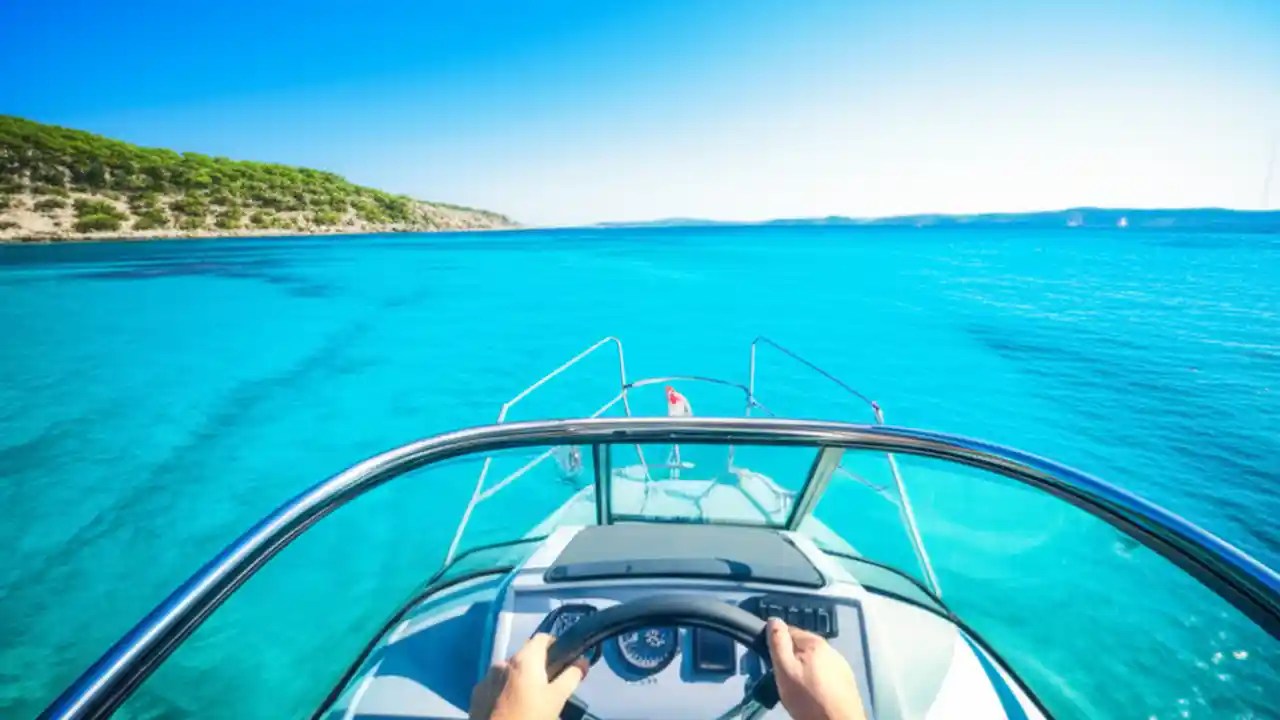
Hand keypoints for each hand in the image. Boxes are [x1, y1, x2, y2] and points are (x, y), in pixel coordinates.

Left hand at [469, 633, 588, 719]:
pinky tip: (510, 706)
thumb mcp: (557, 699)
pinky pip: (495, 684)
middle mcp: (502, 662)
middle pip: (525, 655)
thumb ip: (571, 677)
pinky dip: (504, 689)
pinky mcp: (476, 693)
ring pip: (509, 671)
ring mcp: (486, 678)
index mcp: (524, 659)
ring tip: (528, 698)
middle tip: (549, 685)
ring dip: (520, 678)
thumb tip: (582, 661)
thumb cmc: (531, 717)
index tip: (564, 661)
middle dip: (538, 665)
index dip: (555, 645)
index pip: (542, 638)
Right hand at [766, 618, 866, 719]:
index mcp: (815, 642)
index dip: (778, 646)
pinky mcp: (847, 679)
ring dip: (805, 668)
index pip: (789, 631)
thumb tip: (774, 620)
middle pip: (802, 646)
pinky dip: (817, 678)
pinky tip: (815, 693)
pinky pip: (825, 672)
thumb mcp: (785, 671)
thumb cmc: (808, 698)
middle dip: (792, 659)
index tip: (774, 663)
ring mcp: (841, 664)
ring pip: (814, 660)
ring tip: (800, 689)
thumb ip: (778, 644)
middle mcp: (831, 648)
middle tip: (785, 680)